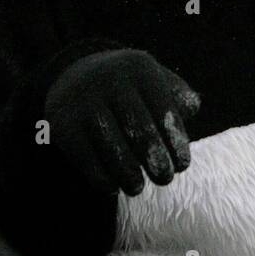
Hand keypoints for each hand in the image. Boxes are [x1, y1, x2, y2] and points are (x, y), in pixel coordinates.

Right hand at [46, 49, 199, 195]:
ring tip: (137, 187)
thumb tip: (192, 108)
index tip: (182, 165)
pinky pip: (86, 157)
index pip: (163, 110)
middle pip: (139, 128)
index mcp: (139, 67)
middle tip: (164, 179)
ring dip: (128, 173)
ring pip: (112, 145)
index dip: (175, 142)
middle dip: (155, 159)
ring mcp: (83, 101)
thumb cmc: (129, 88)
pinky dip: (101, 176)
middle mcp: (109, 79)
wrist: (74, 77)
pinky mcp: (62, 124)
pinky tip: (112, 186)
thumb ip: (178, 96)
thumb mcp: (153, 82)